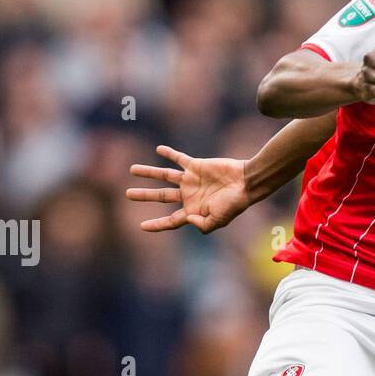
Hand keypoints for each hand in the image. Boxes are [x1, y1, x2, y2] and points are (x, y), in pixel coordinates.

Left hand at [127, 146, 250, 232]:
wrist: (246, 182)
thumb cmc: (234, 204)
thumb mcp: (218, 221)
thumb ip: (202, 225)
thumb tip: (187, 219)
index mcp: (193, 211)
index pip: (170, 220)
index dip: (156, 224)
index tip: (141, 226)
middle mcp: (189, 196)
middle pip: (161, 197)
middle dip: (144, 195)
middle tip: (128, 194)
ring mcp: (191, 180)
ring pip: (164, 176)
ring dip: (148, 172)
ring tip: (132, 170)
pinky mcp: (196, 166)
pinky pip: (179, 159)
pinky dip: (169, 153)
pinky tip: (158, 149)